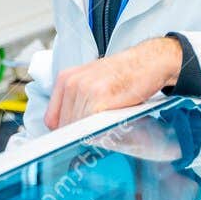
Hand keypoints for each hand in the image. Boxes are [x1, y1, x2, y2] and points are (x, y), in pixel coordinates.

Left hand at [43, 37, 181, 130]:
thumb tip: (66, 128)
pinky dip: (101, 131)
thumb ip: (75, 101)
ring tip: (108, 123)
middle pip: (65, 126)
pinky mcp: (99, 99)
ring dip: (92, 133)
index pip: (52, 119)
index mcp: (65, 79)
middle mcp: (72, 83)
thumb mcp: (91, 81)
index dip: (65, 131)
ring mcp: (84, 91)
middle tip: (98, 130)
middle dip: (80, 133)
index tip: (75, 137)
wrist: (148, 62)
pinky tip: (112, 123)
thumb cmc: (123, 73)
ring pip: (77, 129)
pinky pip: (91, 127)